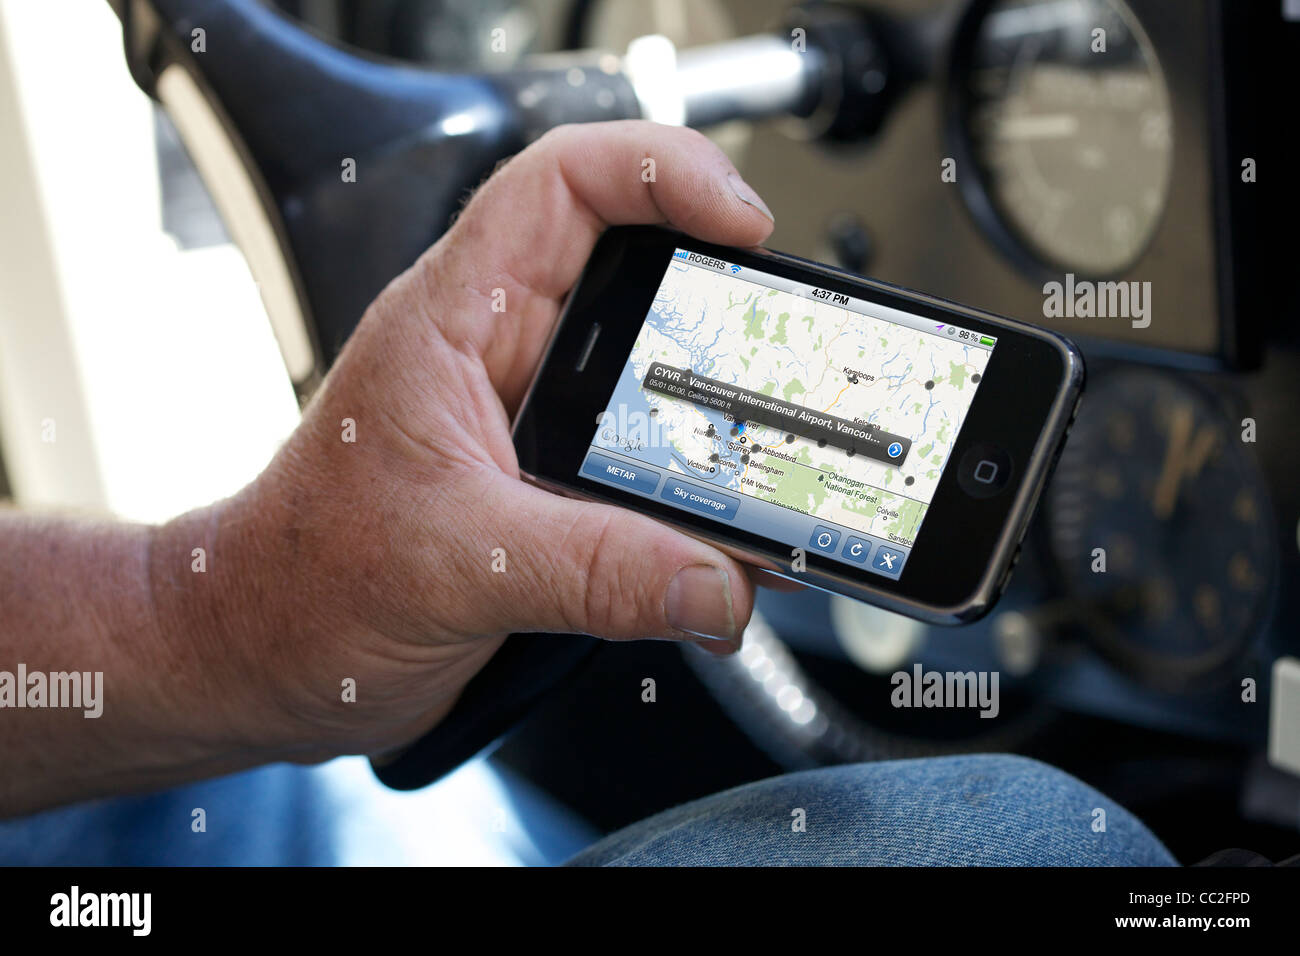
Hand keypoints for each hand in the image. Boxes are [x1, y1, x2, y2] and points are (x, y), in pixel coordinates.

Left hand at [151, 121, 778, 761]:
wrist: (266, 655)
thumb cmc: (302, 581)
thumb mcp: (457, 565)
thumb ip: (595, 574)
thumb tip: (715, 583)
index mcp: (456, 319)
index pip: (564, 182)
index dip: (663, 172)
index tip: (741, 221)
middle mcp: (500, 353)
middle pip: (636, 272)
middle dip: (718, 305)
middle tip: (781, 347)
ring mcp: (531, 420)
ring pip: (654, 379)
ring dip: (716, 425)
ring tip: (768, 461)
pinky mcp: (551, 487)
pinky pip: (648, 468)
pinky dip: (697, 509)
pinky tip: (721, 559)